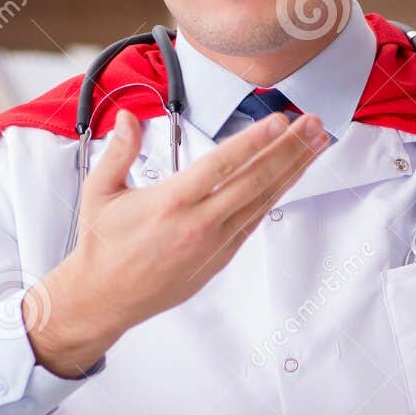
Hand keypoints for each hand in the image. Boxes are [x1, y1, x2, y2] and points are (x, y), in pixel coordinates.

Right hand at [25, 108, 331, 376]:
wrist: (105, 297)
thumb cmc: (103, 244)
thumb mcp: (99, 191)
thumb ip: (118, 151)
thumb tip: (128, 117)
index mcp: (171, 202)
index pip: (221, 164)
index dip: (254, 141)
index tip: (280, 120)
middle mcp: (199, 223)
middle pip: (255, 180)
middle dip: (289, 149)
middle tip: (314, 124)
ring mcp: (215, 243)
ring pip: (262, 199)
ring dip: (292, 169)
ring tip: (316, 143)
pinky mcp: (221, 257)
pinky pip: (254, 220)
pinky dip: (275, 194)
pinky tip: (291, 175)